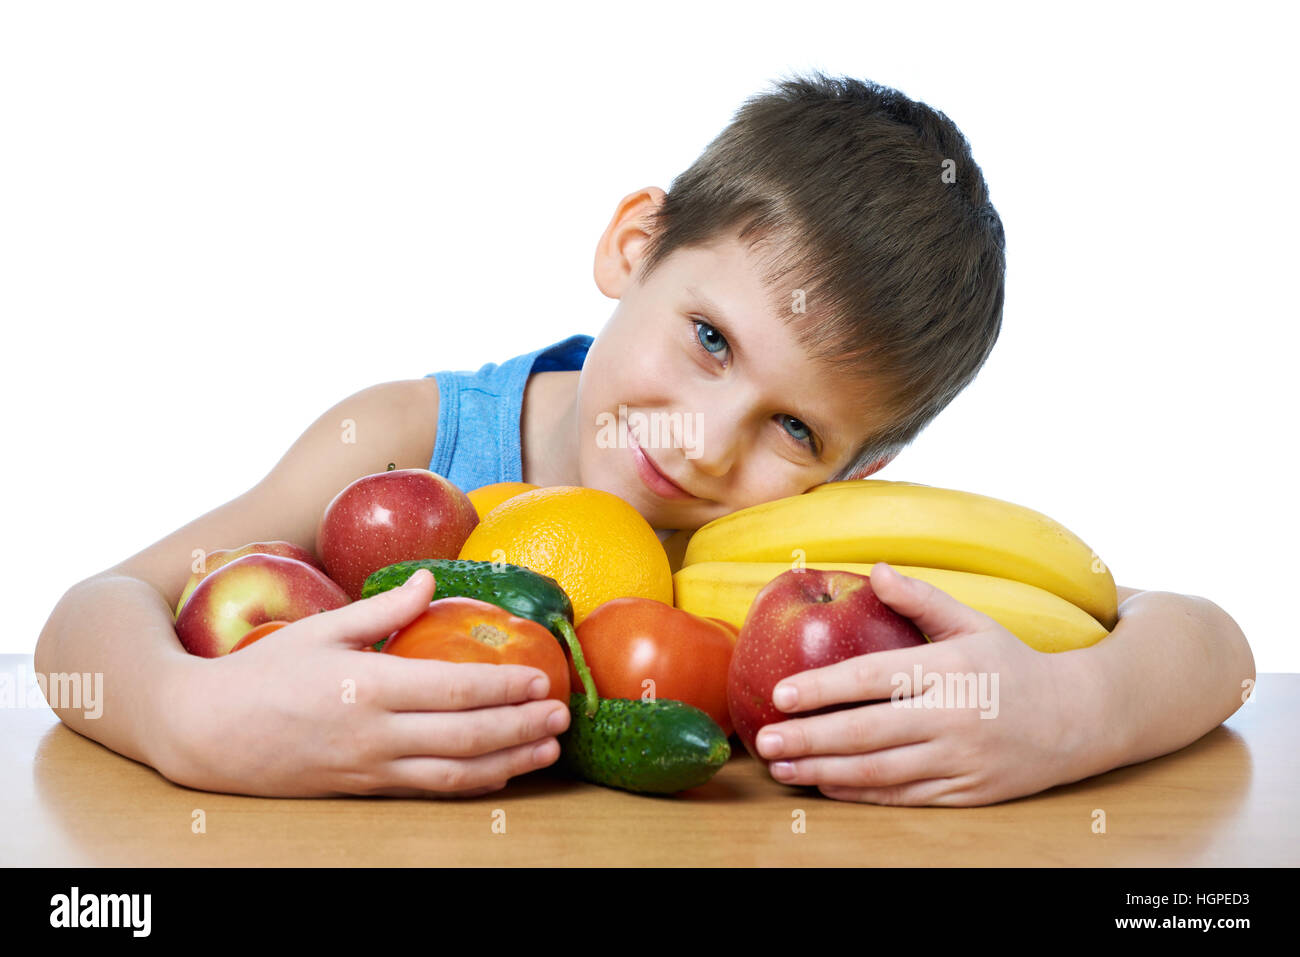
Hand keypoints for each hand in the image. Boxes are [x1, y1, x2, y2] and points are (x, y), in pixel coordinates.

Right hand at [155, 569, 570, 797]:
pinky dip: (470, 783)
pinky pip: (427, 790)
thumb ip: (383, 608)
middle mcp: (373, 733)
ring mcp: (369, 768)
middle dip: (521, 727)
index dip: (504, 688)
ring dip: (508, 762)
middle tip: (563, 716)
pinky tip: (500, 773)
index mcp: (367, 685)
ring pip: (453, 774)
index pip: (454, 690)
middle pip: (465, 737)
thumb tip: (432, 579)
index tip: (542, 679)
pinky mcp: (361, 789)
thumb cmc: (261, 673)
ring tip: (548, 751)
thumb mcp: (322, 629)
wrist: (203, 734)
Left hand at [752, 562, 1095, 806]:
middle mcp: (951, 718)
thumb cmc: (1013, 665)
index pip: (872, 679)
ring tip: (780, 768)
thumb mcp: (973, 623)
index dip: (822, 687)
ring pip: (879, 772)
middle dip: (809, 738)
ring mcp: (958, 761)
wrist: (1078, 720)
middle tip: (764, 740)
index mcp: (948, 670)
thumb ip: (921, 599)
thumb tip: (874, 570)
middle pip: (866, 732)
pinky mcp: (964, 794)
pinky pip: (902, 797)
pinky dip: (859, 794)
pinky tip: (823, 785)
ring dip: (823, 771)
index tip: (780, 693)